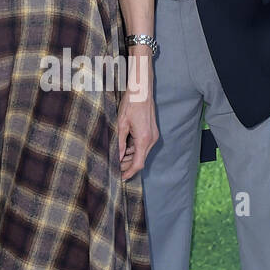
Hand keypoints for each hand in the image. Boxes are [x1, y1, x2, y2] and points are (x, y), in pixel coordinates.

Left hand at [117, 53, 157, 178]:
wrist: (142, 91)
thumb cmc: (131, 105)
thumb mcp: (121, 124)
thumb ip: (119, 143)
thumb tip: (117, 157)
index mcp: (144, 139)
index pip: (138, 163)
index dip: (129, 172)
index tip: (121, 177)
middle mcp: (151, 139)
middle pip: (140, 159)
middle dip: (128, 166)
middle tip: (116, 168)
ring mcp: (153, 136)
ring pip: (142, 153)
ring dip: (131, 157)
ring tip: (118, 158)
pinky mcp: (152, 132)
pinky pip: (143, 146)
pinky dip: (134, 149)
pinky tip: (125, 148)